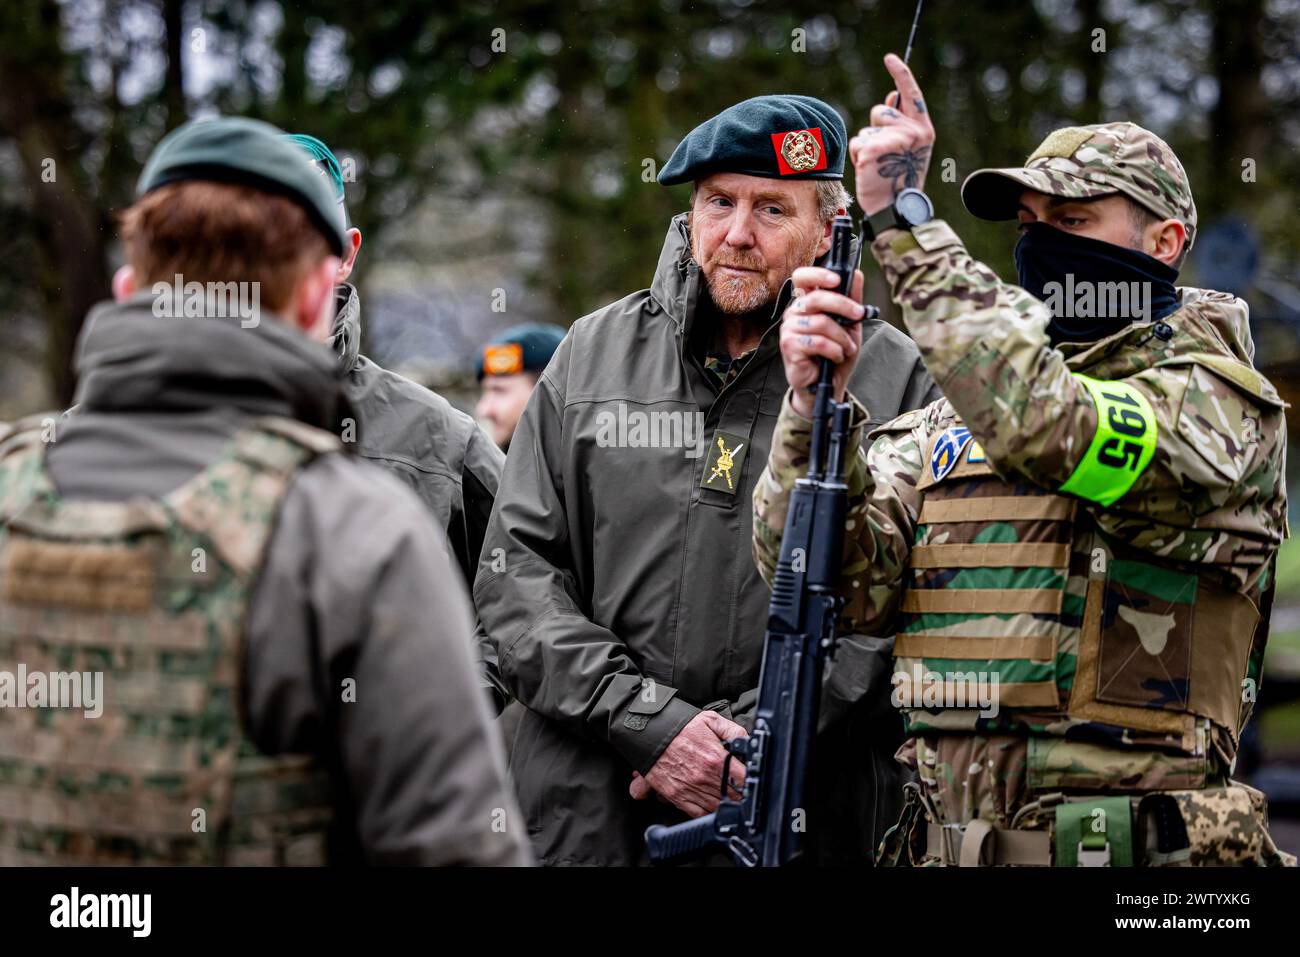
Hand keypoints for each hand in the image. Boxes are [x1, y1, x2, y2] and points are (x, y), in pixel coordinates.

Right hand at [629, 711, 747, 817]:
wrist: (650, 733)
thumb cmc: (679, 727)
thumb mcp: (711, 720)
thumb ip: (733, 731)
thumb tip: (748, 743)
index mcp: (716, 758)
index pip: (744, 780)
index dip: (751, 783)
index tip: (752, 781)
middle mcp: (704, 777)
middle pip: (734, 798)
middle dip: (741, 796)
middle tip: (741, 791)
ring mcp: (691, 789)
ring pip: (718, 808)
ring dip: (726, 807)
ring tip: (729, 799)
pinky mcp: (678, 797)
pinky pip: (698, 814)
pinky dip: (708, 814)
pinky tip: (712, 806)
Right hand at [780, 266, 865, 417]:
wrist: (827, 384)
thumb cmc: (835, 353)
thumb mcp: (850, 325)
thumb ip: (852, 300)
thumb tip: (857, 274)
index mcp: (806, 302)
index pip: (802, 277)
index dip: (818, 274)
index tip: (837, 280)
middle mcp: (794, 312)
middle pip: (816, 297)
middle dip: (843, 305)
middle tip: (858, 316)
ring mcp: (789, 329)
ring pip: (820, 323)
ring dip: (841, 337)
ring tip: (847, 348)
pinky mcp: (789, 347)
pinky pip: (817, 342)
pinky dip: (834, 350)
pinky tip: (836, 356)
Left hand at [848, 53, 934, 215]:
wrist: (895, 208)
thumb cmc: (898, 179)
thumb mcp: (906, 149)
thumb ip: (900, 124)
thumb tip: (891, 98)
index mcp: (923, 129)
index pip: (911, 94)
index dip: (900, 73)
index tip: (890, 58)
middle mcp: (912, 132)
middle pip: (880, 111)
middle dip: (875, 129)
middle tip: (884, 155)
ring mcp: (894, 140)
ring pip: (866, 130)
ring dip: (865, 146)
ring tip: (877, 165)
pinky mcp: (874, 150)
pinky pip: (857, 143)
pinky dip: (857, 157)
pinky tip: (868, 170)